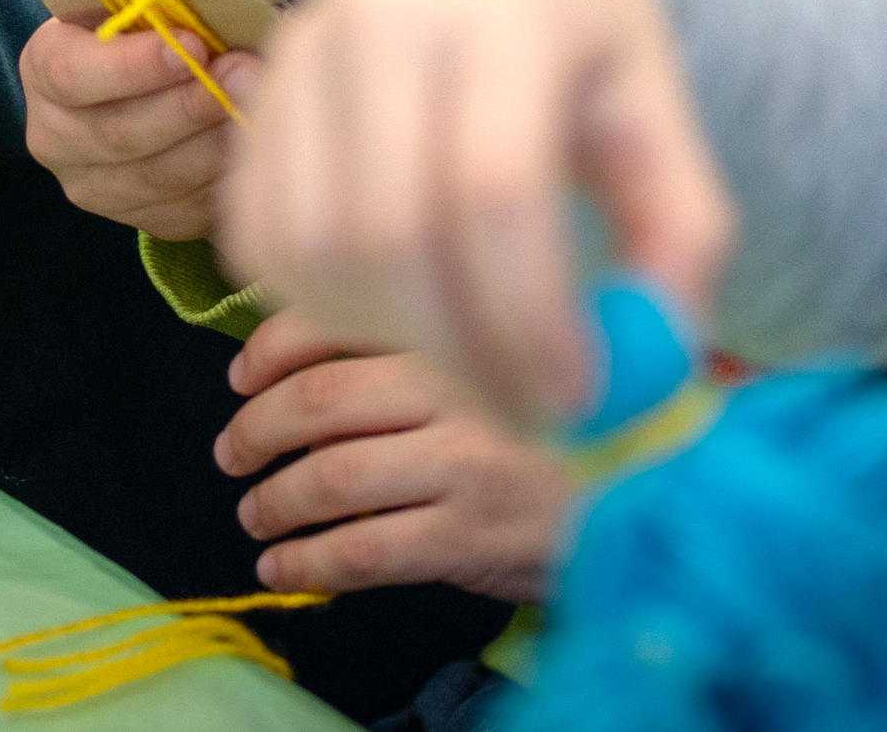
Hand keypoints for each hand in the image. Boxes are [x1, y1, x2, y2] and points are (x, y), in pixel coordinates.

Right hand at [21, 16, 251, 243]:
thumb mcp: (132, 0)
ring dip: (216, 144)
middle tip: (245, 74)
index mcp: (44, 69)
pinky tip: (253, 147)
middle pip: (120, 135)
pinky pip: (183, 211)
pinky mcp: (135, 218)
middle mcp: (54, 137)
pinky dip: (223, 180)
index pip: (73, 75)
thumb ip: (155, 0)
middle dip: (190, 105)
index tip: (194, 44)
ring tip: (260, 106)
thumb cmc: (141, 26)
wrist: (134, 80)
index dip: (135, 65)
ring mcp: (92, 187)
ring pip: (156, 179)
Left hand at [217, 309, 579, 602]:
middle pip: (318, 400)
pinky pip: (361, 551)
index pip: (336, 318)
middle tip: (233, 451)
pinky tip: (282, 568)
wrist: (653, 497)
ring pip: (330, 477)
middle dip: (256, 428)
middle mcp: (460, 383)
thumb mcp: (499, 357)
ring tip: (255, 514)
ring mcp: (465, 462)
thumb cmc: (561, 430)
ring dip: (274, 500)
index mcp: (459, 326)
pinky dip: (306, 561)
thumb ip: (422, 346)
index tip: (242, 377)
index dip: (269, 349)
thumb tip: (296, 353)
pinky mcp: (468, 536)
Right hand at [218, 0, 731, 431]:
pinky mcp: (257, 97)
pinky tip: (401, 310)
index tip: (576, 404)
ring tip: (470, 355)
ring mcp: (304, 55)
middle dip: (459, 354)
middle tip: (524, 415)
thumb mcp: (659, 109)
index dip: (529, 319)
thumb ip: (680, 234)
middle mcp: (384, 22)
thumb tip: (659, 365)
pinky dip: (322, 307)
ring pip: (313, 249)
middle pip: (391, 231)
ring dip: (389, 340)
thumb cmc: (583, 31)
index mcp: (506, 13)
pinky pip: (262, 240)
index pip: (494, 189)